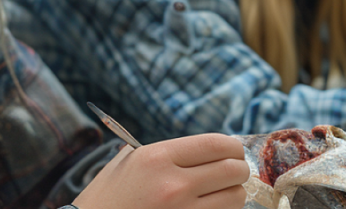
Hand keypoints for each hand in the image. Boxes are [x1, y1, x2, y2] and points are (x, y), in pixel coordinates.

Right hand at [73, 134, 249, 208]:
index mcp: (158, 157)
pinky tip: (209, 208)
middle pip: (233, 170)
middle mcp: (173, 184)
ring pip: (235, 198)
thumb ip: (165, 152)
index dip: (232, 148)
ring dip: (233, 195)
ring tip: (221, 195)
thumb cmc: (108, 197)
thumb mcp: (129, 162)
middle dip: (238, 171)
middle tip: (232, 174)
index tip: (232, 153)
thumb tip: (207, 149)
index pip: (217, 144)